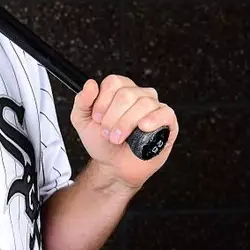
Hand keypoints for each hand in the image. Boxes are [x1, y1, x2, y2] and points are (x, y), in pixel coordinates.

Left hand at [70, 74, 178, 191]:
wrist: (114, 167)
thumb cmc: (102, 143)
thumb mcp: (82, 121)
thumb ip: (82, 101)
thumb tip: (91, 84)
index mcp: (119, 90)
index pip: (114, 82)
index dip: (103, 102)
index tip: (97, 119)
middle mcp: (138, 94)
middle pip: (127, 94)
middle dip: (113, 118)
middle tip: (108, 133)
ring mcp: (154, 106)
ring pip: (144, 103)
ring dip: (127, 124)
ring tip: (119, 138)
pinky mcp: (167, 121)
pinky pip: (165, 113)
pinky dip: (153, 120)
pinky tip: (142, 128)